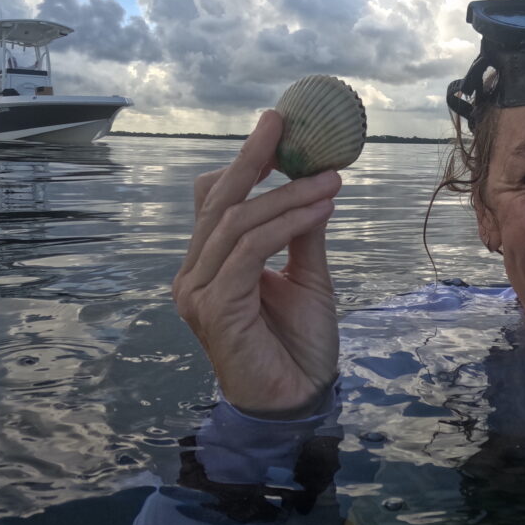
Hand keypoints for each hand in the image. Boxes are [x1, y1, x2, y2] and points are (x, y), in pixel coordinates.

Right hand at [173, 110, 342, 417]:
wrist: (298, 401)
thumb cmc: (299, 344)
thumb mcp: (307, 276)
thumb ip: (302, 233)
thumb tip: (315, 183)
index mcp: (210, 264)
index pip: (215, 201)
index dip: (243, 163)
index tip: (278, 128)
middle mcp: (194, 274)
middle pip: (218, 202)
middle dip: (252, 158)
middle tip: (283, 123)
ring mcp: (197, 292)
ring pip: (237, 223)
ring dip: (288, 195)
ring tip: (331, 179)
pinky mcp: (214, 309)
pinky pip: (249, 252)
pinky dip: (286, 225)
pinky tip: (320, 209)